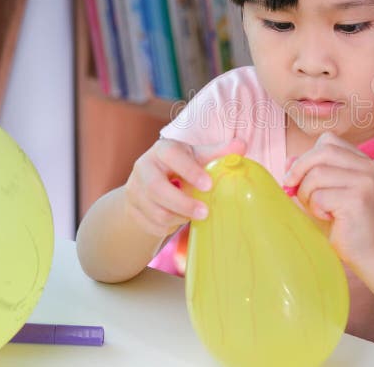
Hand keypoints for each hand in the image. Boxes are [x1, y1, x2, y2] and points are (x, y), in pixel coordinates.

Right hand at [124, 138, 245, 237]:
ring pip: (156, 211)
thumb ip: (218, 152)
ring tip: (194, 215)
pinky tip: (178, 220)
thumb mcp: (196, 156)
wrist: (147, 185)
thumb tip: (241, 146)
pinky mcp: (132, 210)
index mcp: (162, 150)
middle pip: (157, 189)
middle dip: (183, 204)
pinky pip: (153, 225)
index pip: (172, 156)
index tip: (209, 185)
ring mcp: (135, 190)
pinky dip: (169, 227)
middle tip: (206, 212)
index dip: (190, 170)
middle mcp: (144, 167)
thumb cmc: (180, 167)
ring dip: (179, 217)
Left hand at [283, 132, 373, 262]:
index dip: (306, 156)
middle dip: (300, 170)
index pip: (328, 140)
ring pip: (318, 174)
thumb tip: (289, 160)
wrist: (365, 250)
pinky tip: (327, 217)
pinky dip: (315, 208)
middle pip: (323, 151)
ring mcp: (365, 182)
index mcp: (361, 160)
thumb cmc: (341, 220)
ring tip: (317, 208)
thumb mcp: (321, 191)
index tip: (296, 177)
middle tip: (292, 189)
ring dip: (307, 193)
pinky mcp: (358, 200)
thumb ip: (307, 172)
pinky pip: (320, 196)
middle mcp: (367, 166)